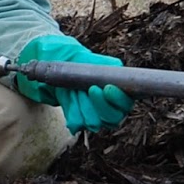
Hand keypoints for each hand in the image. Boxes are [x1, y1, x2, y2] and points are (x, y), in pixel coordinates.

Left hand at [14, 33, 132, 134]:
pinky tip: (69, 97)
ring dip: (83, 106)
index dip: (118, 99)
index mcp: (120, 92)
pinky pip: (78, 123)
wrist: (58, 67)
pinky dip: (72, 111)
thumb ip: (106, 65)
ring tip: (75, 90)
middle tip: (88, 89)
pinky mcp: (80, 121)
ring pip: (94, 122)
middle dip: (98, 105)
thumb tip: (118, 67)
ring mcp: (96, 117)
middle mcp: (111, 109)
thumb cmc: (78, 62)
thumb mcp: (92, 60)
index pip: (126, 104)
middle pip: (112, 118)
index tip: (106, 88)